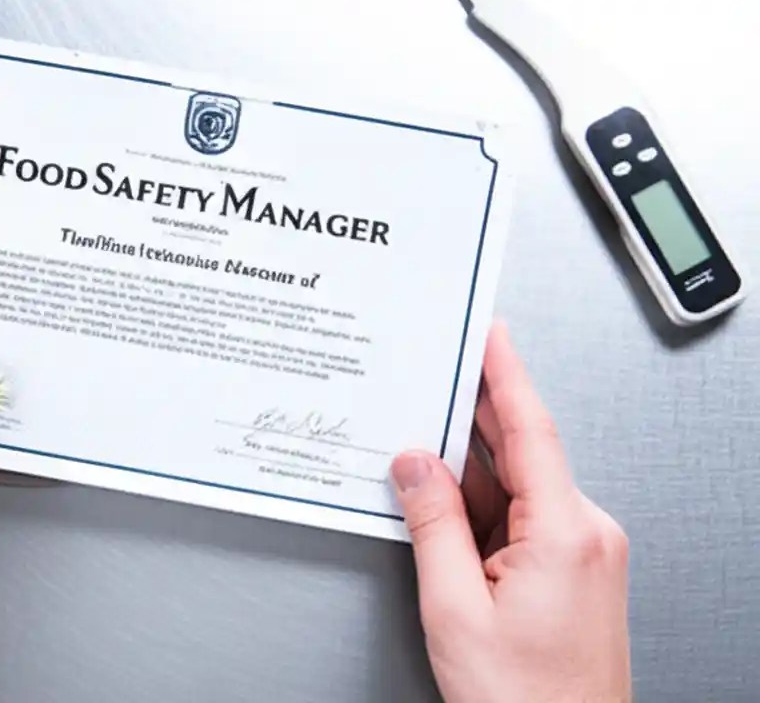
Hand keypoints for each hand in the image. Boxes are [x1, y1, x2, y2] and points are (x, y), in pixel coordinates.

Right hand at [391, 322, 630, 702]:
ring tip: (414, 468)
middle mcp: (586, 536)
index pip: (530, 430)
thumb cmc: (523, 701)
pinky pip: (520, 519)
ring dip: (467, 477)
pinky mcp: (572, 572)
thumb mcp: (453, 608)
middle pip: (520, 455)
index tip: (490, 333)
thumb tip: (414, 466)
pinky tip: (443, 512)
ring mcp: (583, 554)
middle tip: (428, 384)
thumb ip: (432, 525)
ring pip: (514, 490)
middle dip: (469, 421)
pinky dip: (480, 510)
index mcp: (565, 533)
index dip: (505, 374)